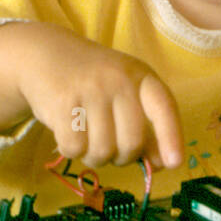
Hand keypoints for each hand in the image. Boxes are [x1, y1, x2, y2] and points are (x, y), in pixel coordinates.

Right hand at [0, 22, 182, 168]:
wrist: (46, 56)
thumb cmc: (93, 82)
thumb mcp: (125, 93)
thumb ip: (146, 125)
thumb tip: (162, 164)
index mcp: (140, 75)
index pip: (163, 107)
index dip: (171, 137)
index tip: (174, 164)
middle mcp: (118, 80)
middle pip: (131, 142)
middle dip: (122, 158)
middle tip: (111, 151)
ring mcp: (90, 90)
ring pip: (102, 151)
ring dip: (95, 157)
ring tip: (88, 140)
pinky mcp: (62, 103)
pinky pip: (75, 149)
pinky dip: (72, 151)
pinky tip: (68, 134)